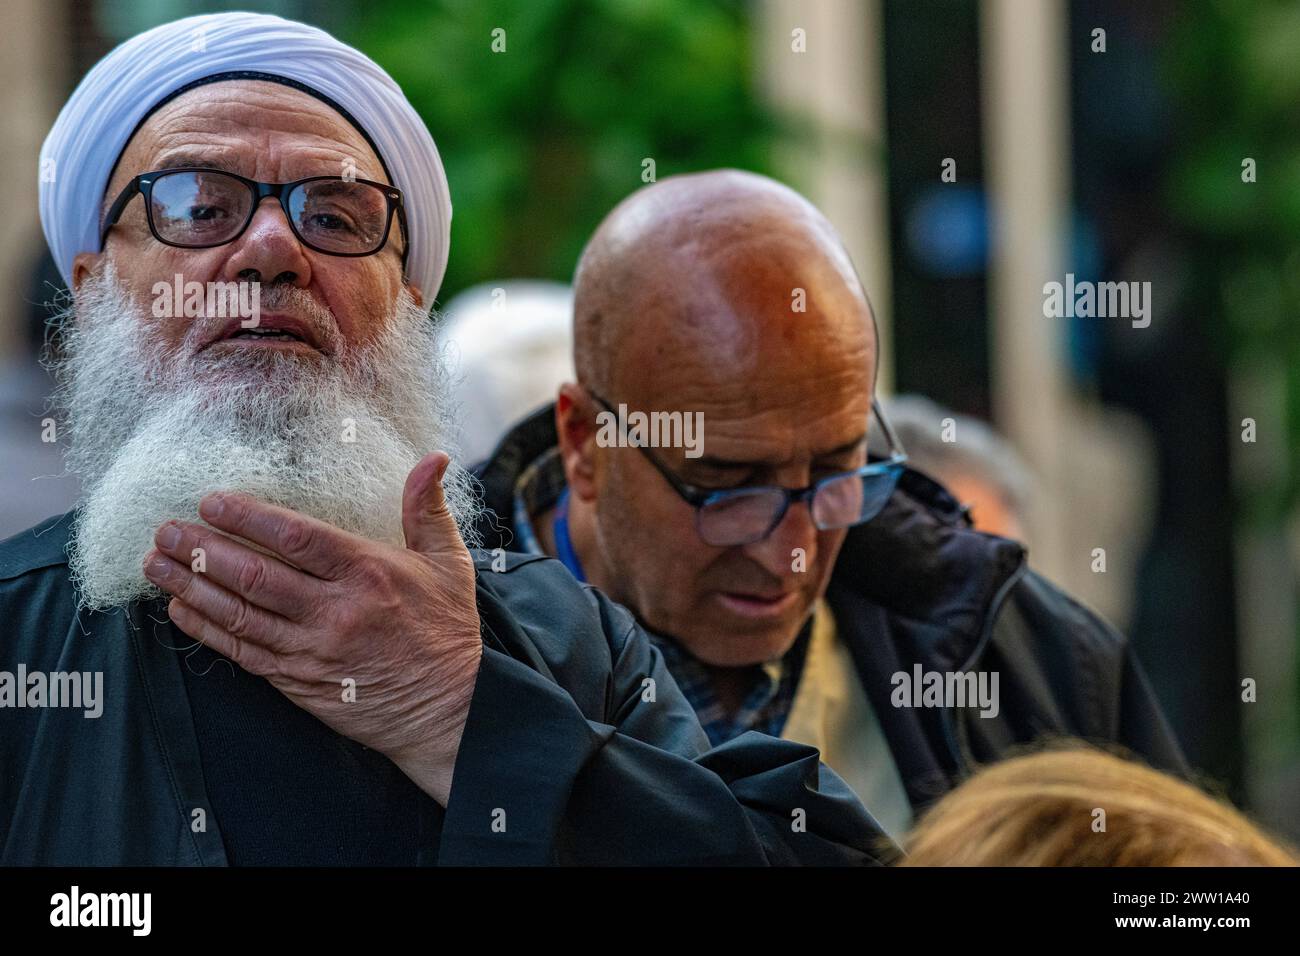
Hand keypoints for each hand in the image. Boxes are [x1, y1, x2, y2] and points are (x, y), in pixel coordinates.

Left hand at [142, 451, 481, 805]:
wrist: (450, 709)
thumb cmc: (448, 630)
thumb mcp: (449, 563)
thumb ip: (427, 509)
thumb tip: (433, 457)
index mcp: (369, 572)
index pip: (297, 538)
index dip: (249, 518)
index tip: (211, 501)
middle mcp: (336, 611)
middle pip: (255, 575)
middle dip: (203, 550)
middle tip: (166, 529)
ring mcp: (313, 650)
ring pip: (239, 614)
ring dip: (191, 588)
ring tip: (155, 563)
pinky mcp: (299, 682)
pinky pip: (242, 653)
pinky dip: (206, 631)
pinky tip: (179, 611)